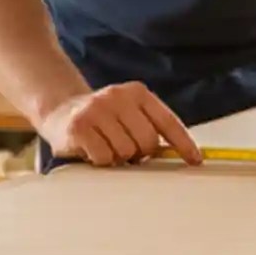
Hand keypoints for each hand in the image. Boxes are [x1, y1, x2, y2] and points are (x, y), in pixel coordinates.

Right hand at [37, 81, 203, 165]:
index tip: (195, 161)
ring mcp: (97, 110)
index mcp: (137, 93)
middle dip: (141, 153)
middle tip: (127, 151)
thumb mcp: (130, 114)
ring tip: (106, 147)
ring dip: (118, 158)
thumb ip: (151, 127)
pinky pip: (103, 157)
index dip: (184, 144)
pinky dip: (100, 161)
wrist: (60, 110)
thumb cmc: (103, 119)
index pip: (168, 121)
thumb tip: (182, 155)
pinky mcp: (79, 127)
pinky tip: (92, 150)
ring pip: (125, 152)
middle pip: (148, 141)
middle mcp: (118, 96)